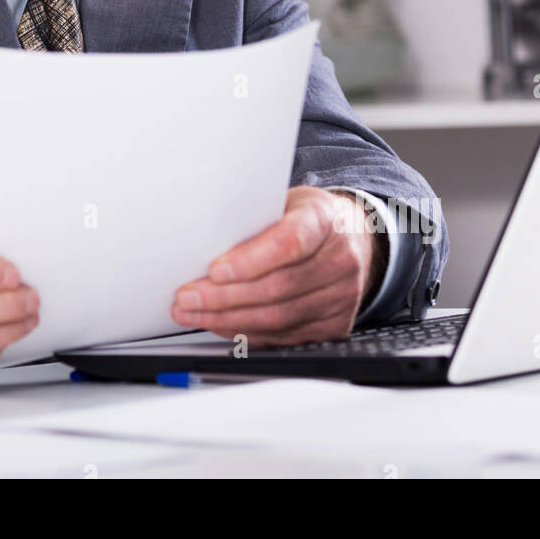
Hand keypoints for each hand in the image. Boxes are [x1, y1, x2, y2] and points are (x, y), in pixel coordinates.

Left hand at [171, 186, 381, 344]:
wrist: (352, 237)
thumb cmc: (306, 217)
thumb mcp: (284, 201)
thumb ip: (253, 217)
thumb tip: (201, 240)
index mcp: (324, 220)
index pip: (289, 243)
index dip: (250, 260)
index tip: (214, 270)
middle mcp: (340, 259)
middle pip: (278, 287)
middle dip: (224, 297)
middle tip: (187, 298)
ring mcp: (341, 296)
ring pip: (279, 318)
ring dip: (228, 319)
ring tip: (194, 313)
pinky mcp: (335, 324)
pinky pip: (285, 336)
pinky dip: (247, 333)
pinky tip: (221, 324)